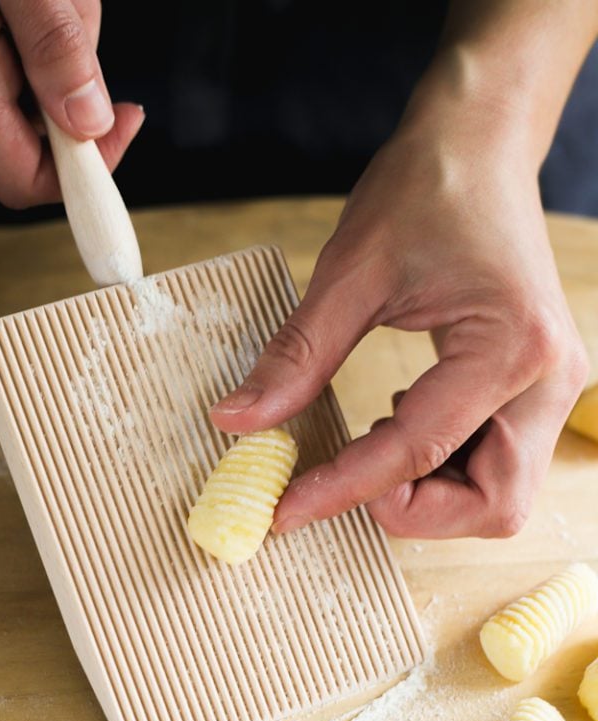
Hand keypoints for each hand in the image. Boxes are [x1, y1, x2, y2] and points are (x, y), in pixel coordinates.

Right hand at [0, 0, 143, 206]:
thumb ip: (56, 48)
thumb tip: (90, 121)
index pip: (25, 180)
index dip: (84, 167)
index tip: (121, 123)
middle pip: (25, 134)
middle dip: (66, 84)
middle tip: (71, 11)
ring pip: (10, 95)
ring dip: (44, 53)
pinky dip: (15, 36)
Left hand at [210, 125, 587, 539]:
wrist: (481, 143)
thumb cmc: (426, 188)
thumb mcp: (349, 271)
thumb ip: (297, 357)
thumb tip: (236, 422)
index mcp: (510, 346)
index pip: (417, 451)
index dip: (344, 489)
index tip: (284, 510)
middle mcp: (548, 379)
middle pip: (491, 504)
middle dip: (412, 511)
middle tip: (341, 479)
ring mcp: (552, 386)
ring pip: (499, 496)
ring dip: (429, 495)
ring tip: (371, 440)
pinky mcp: (537, 386)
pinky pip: (496, 463)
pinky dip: (443, 468)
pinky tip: (398, 421)